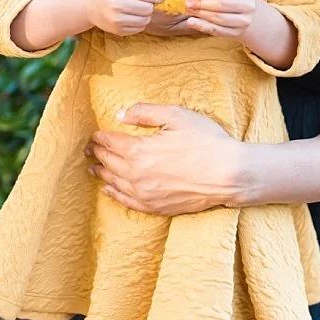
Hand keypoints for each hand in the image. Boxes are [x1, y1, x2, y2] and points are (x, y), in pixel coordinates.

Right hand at [85, 0, 162, 35]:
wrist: (89, 4)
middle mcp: (117, 5)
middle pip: (148, 9)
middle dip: (149, 6)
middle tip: (143, 3)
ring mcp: (116, 19)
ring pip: (145, 20)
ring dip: (145, 15)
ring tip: (137, 9)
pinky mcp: (117, 30)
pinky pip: (139, 28)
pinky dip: (139, 23)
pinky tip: (130, 16)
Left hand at [87, 103, 242, 215]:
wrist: (229, 174)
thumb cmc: (207, 142)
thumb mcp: (178, 116)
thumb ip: (146, 112)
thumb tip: (120, 114)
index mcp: (138, 150)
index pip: (110, 142)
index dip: (99, 137)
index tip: (95, 135)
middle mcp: (135, 174)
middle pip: (107, 162)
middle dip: (97, 153)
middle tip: (90, 149)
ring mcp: (144, 193)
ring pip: (113, 182)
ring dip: (101, 173)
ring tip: (94, 168)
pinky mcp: (154, 206)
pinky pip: (125, 201)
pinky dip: (113, 193)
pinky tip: (108, 189)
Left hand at [182, 0, 257, 38]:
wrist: (243, 13)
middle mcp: (249, 5)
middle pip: (222, 5)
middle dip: (203, 4)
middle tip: (188, 3)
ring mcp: (244, 20)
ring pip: (220, 18)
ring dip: (201, 14)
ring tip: (189, 11)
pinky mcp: (237, 32)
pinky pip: (217, 30)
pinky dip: (202, 26)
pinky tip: (191, 22)